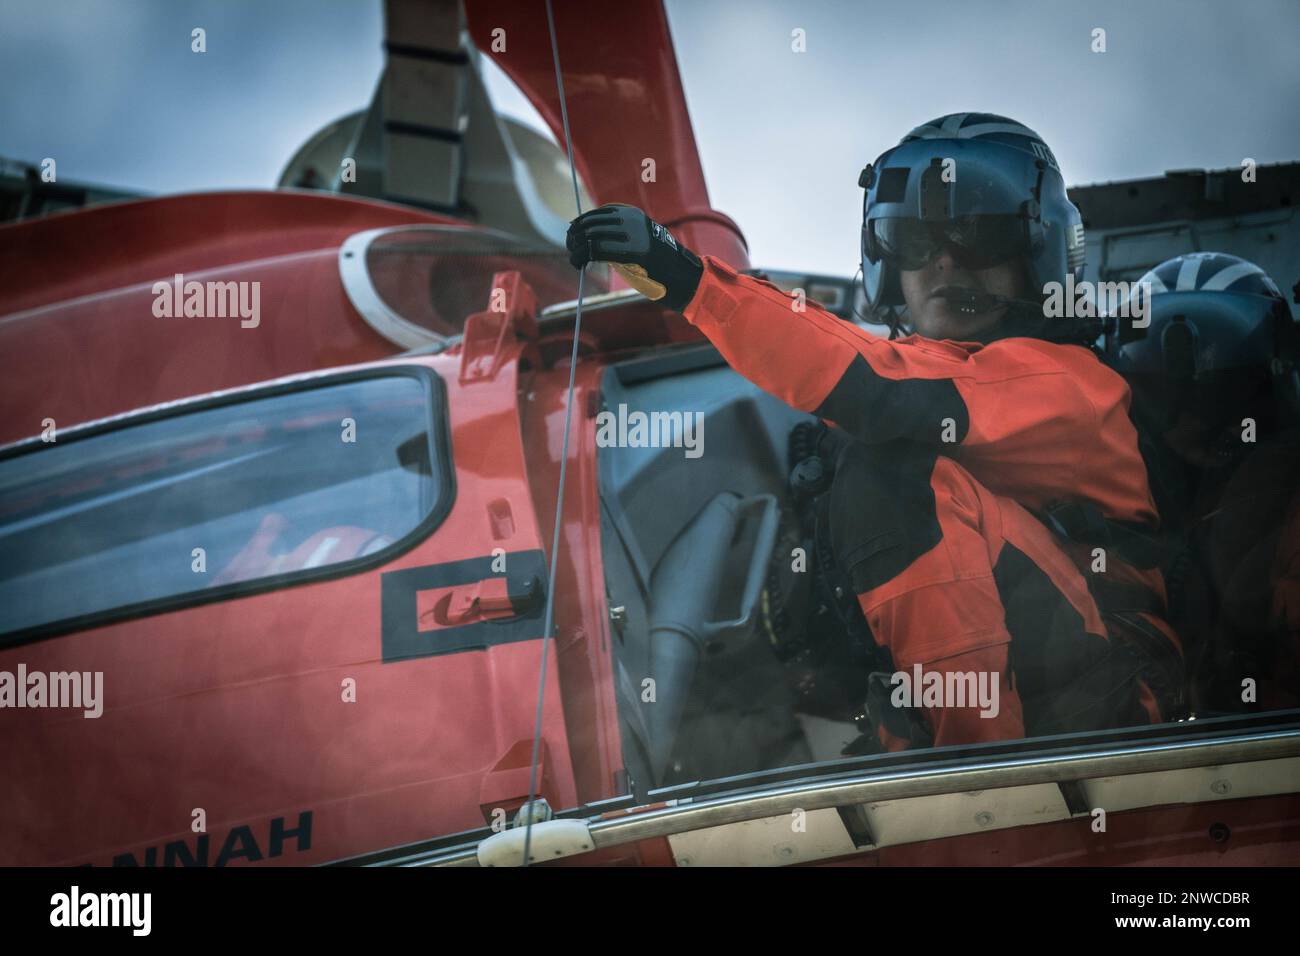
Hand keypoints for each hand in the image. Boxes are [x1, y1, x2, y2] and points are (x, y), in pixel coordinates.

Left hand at [566, 203, 703, 309]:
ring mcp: (631, 235)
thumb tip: (590, 235)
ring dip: (576, 247)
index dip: (583, 221)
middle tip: (569, 245)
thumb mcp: (637, 240)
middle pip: (593, 223)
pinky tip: (577, 263)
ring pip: (591, 236)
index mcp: (633, 214)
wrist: (678, 274)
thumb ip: (618, 234)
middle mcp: (631, 221)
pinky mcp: (628, 251)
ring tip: (573, 257)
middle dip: (576, 234)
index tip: (573, 230)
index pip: (600, 212)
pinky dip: (581, 256)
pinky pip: (596, 250)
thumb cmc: (656, 262)